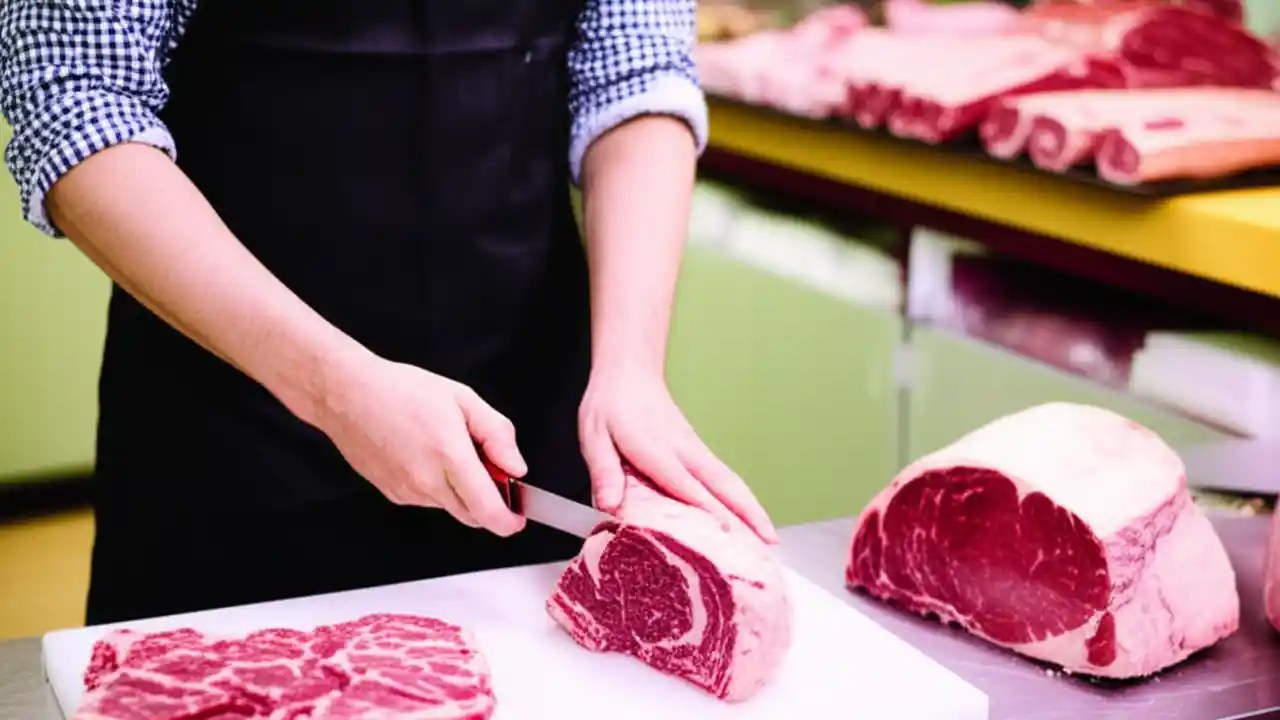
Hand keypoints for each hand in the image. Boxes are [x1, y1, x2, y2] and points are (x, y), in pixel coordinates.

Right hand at [315, 352, 526, 535]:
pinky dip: (437, 487)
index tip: (518, 517)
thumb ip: (496, 434)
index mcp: (448, 455)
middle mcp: (426, 481)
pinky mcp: (391, 494)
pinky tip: (426, 456)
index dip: (508, 521)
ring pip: (449, 507)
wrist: (347, 394)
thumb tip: (516, 467)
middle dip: (488, 503)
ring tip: (449, 451)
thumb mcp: (462, 399)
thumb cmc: (400, 390)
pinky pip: (427, 500)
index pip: (487, 509)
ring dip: (461, 492)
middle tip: (489, 472)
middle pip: (472, 516)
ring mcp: (406, 492)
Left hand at [578, 366, 778, 543]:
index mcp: (655, 449)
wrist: (629, 373)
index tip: (727, 531)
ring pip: (730, 481)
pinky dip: (741, 499)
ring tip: (770, 538)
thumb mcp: (594, 437)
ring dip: (752, 508)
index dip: (706, 508)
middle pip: (724, 483)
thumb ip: (604, 471)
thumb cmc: (610, 406)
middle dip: (749, 512)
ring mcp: (695, 450)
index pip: (685, 483)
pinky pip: (724, 478)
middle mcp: (684, 450)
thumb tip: (610, 506)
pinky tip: (747, 518)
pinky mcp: (698, 451)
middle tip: (770, 542)